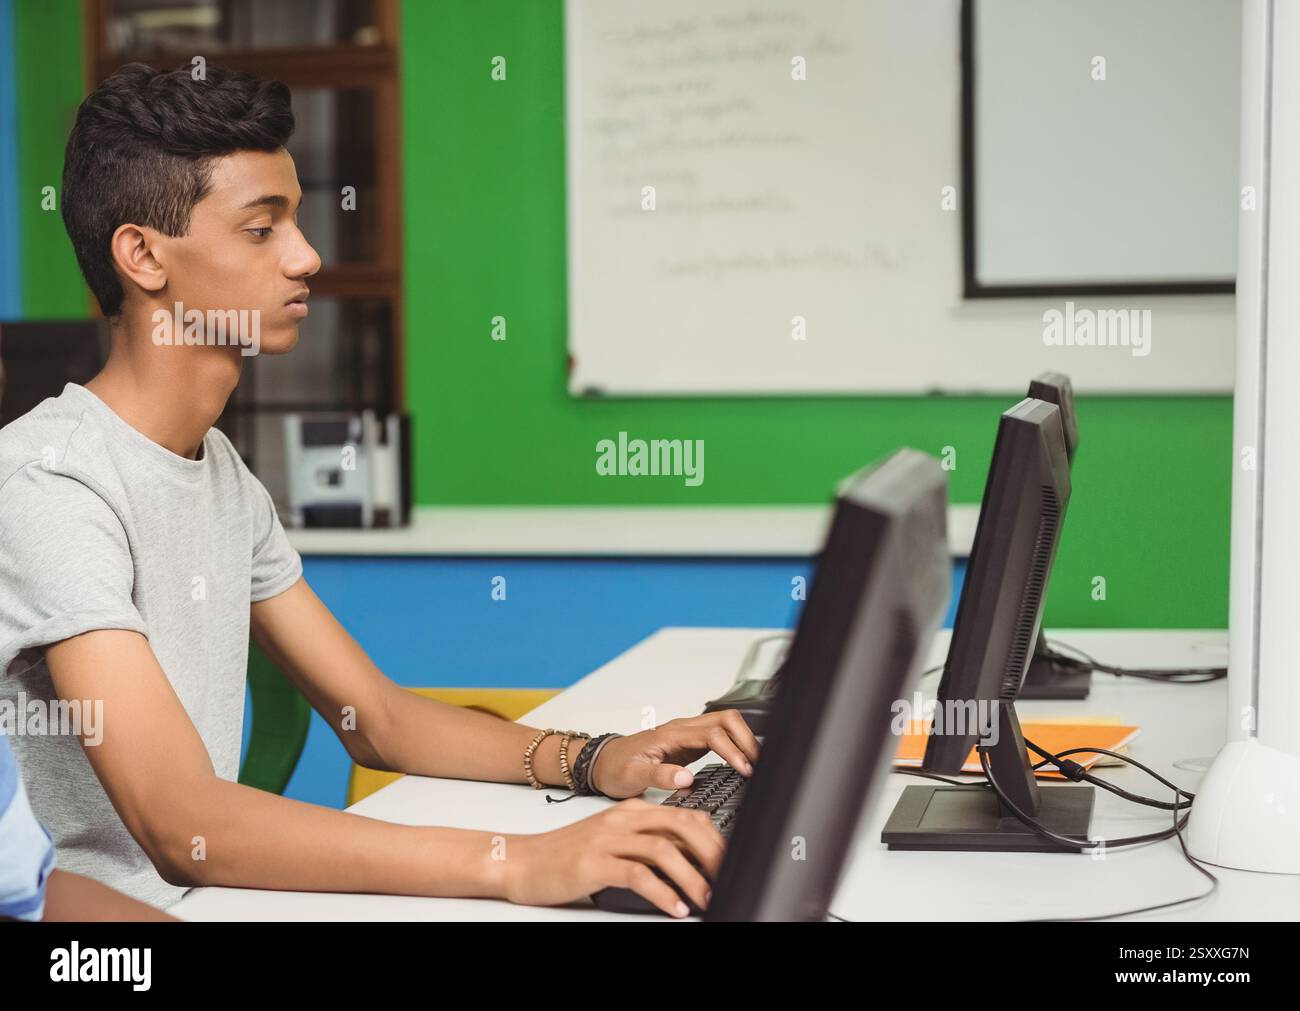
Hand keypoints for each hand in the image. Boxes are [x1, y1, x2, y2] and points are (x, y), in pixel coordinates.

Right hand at [503, 799, 724, 915]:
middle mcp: (623, 819)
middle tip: (728, 876)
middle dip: (712, 853)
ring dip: (692, 877)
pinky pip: (637, 874)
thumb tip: (692, 861)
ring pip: (663, 850)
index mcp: (632, 811)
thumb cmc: (568, 856)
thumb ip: (649, 843)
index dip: (715, 838)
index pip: (686, 815)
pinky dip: (662, 892)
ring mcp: (608, 839)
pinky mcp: (594, 862)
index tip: (731, 860)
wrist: (521, 860)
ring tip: (706, 898)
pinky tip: (674, 907)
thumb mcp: (613, 841)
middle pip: (682, 826)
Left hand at [591, 710, 760, 798]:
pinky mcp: (689, 743)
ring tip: (754, 764)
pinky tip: (740, 763)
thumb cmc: (615, 768)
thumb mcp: (632, 777)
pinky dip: (735, 745)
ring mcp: (687, 734)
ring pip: (725, 723)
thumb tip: (686, 779)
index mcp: (671, 734)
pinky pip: (719, 735)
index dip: (732, 751)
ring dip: (743, 739)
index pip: (713, 734)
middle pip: (726, 719)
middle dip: (746, 739)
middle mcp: (682, 729)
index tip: (744, 770)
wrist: (602, 763)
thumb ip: (659, 776)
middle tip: (757, 765)